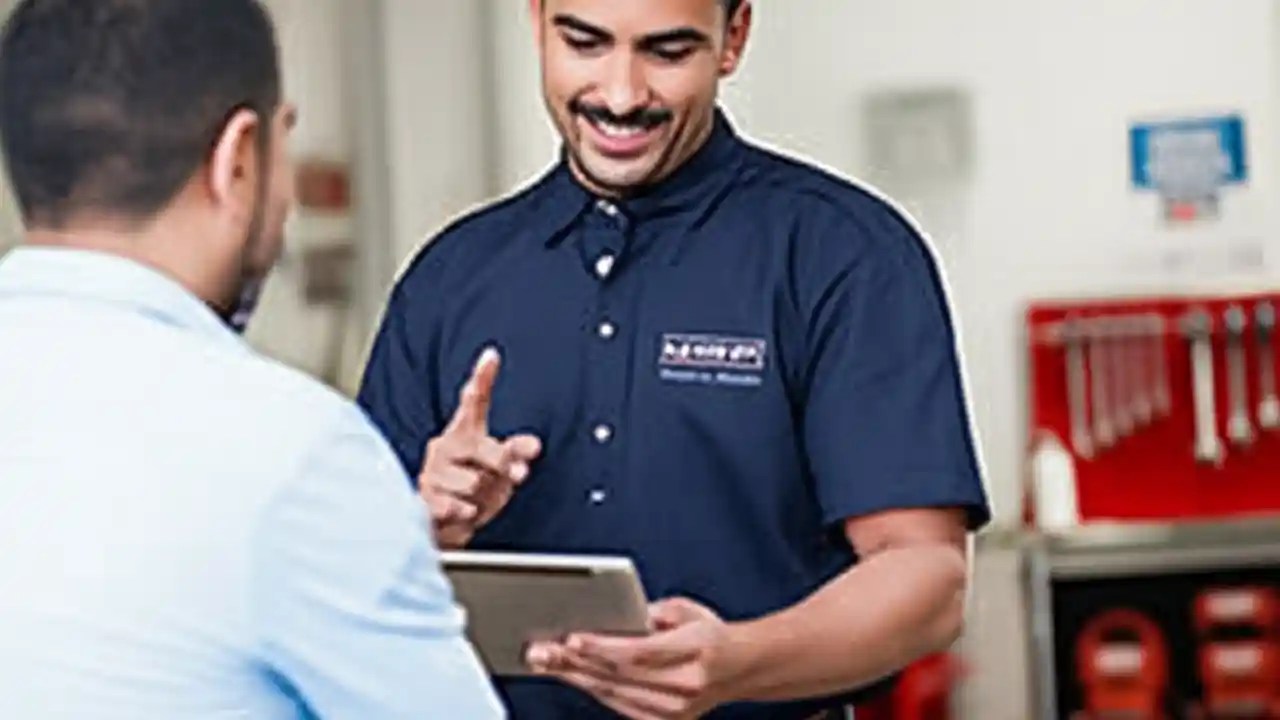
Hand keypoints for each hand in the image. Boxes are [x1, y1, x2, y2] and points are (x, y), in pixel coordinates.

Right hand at [420, 348, 541, 547]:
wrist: (445, 525)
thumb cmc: (474, 489)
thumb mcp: (501, 468)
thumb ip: (517, 451)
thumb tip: (532, 445)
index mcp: (465, 432)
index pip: (475, 401)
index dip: (483, 378)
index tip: (492, 357)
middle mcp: (446, 445)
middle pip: (489, 450)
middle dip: (503, 467)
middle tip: (509, 477)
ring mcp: (432, 470)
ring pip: (474, 484)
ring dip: (482, 498)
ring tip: (473, 499)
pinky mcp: (423, 497)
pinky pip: (455, 506)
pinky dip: (465, 513)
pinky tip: (461, 510)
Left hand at [525, 598, 742, 719]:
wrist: (739, 669)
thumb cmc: (711, 635)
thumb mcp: (685, 610)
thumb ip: (651, 613)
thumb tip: (616, 615)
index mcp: (695, 651)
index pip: (640, 652)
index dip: (602, 647)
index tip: (572, 638)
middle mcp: (684, 686)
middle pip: (618, 675)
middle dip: (575, 662)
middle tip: (543, 649)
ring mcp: (673, 710)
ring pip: (613, 693)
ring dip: (575, 677)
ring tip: (546, 661)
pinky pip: (618, 704)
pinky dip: (593, 689)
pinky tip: (573, 676)